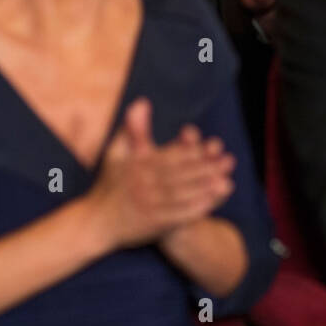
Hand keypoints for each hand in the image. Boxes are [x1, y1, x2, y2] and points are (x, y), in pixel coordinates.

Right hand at [89, 99, 235, 249]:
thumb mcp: (116, 152)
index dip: (192, 151)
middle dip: (207, 168)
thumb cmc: (109, 184)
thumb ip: (132, 128)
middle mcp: (145, 184)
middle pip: (180, 175)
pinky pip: (178, 216)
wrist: (96, 222)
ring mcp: (150, 205)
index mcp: (138, 166)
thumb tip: (142, 101)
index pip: (170, 156)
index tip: (213, 146)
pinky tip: (213, 204)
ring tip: (227, 182)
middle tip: (229, 161)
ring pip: (182, 195)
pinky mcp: (153, 224)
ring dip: (206, 189)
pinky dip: (195, 209)